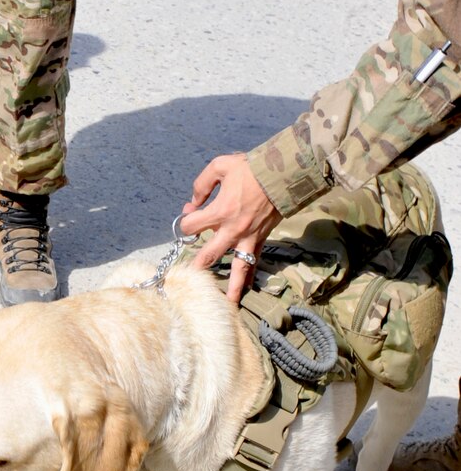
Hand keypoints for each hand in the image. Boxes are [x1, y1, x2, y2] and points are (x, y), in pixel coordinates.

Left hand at [179, 153, 280, 301]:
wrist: (283, 173)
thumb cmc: (251, 168)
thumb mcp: (220, 166)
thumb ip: (202, 184)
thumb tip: (193, 201)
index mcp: (220, 211)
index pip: (192, 226)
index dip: (186, 220)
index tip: (190, 212)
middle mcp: (233, 229)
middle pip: (209, 254)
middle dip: (197, 265)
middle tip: (187, 277)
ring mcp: (249, 237)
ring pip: (238, 267)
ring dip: (231, 286)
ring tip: (225, 304)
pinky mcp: (262, 239)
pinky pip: (255, 261)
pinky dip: (250, 276)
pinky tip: (244, 290)